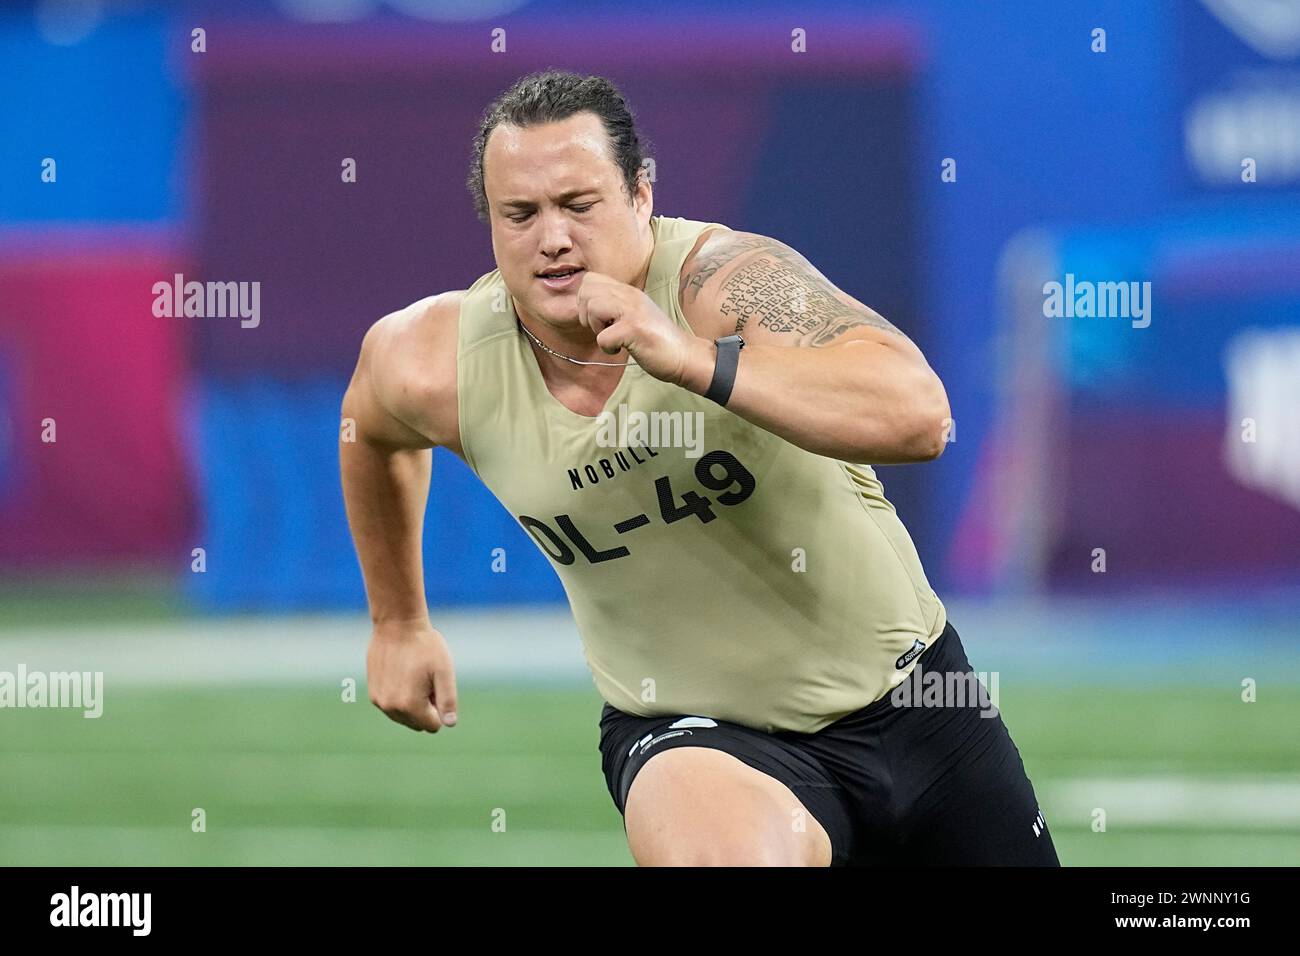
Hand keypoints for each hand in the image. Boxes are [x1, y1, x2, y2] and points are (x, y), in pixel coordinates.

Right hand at [366, 619, 458, 732]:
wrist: (397, 625)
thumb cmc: (425, 647)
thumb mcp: (444, 671)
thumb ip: (448, 700)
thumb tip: (449, 724)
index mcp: (410, 706)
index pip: (433, 726)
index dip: (439, 707)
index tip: (436, 685)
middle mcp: (391, 708)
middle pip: (417, 723)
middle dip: (425, 707)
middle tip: (426, 680)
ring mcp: (379, 701)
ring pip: (403, 716)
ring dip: (412, 703)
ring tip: (413, 676)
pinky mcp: (373, 693)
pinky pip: (391, 706)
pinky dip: (399, 696)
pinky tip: (402, 674)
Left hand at [575, 271, 706, 386]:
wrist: (685, 355)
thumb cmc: (658, 339)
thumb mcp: (635, 313)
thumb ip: (615, 305)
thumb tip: (586, 307)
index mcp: (628, 291)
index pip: (591, 279)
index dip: (585, 300)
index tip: (599, 318)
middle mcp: (630, 295)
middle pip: (586, 290)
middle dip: (586, 313)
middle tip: (603, 328)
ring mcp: (633, 311)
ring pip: (592, 308)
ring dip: (597, 329)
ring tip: (614, 337)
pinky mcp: (634, 330)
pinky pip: (602, 337)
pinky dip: (608, 348)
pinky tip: (621, 349)